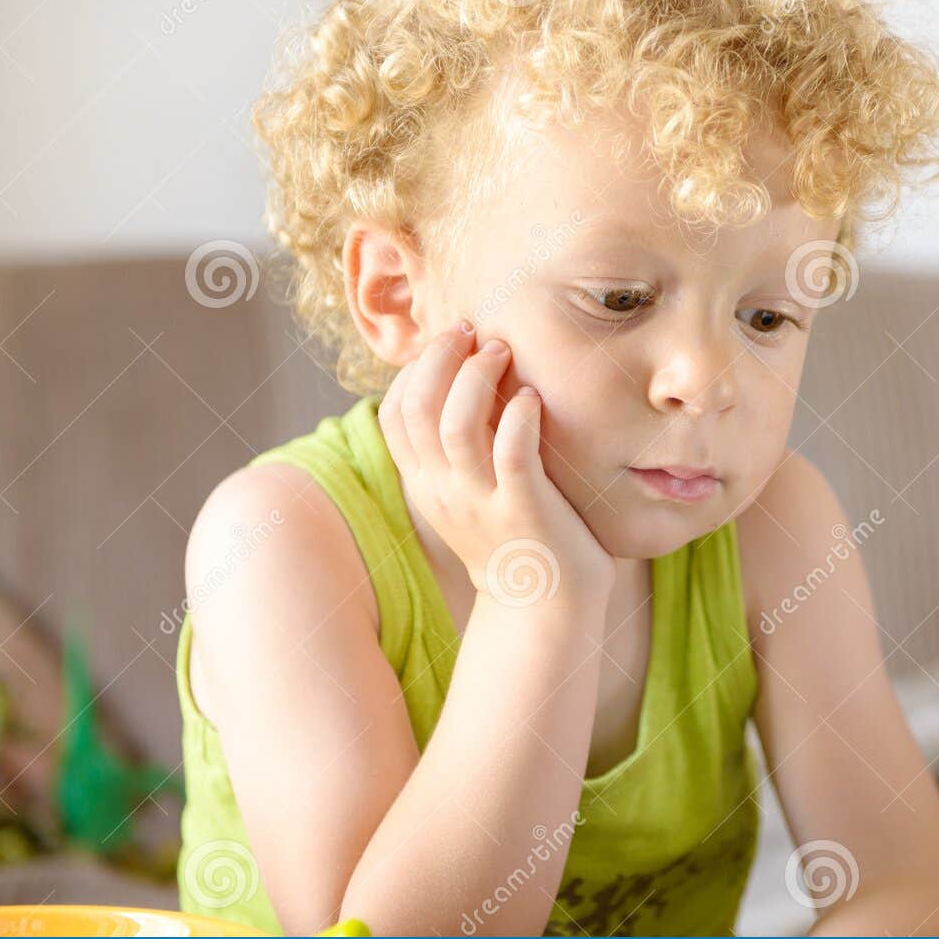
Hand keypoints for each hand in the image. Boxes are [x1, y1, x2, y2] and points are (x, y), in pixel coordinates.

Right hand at [377, 320, 613, 608]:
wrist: (544, 607)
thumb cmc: (517, 537)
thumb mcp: (471, 493)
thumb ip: (461, 449)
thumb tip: (464, 385)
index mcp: (428, 484)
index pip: (395, 415)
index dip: (415, 370)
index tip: (447, 343)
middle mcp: (445, 491)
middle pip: (418, 409)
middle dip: (440, 359)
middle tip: (471, 332)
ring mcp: (482, 502)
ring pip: (456, 426)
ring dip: (476, 378)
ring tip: (502, 351)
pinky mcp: (525, 510)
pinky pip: (512, 454)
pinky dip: (518, 417)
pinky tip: (531, 398)